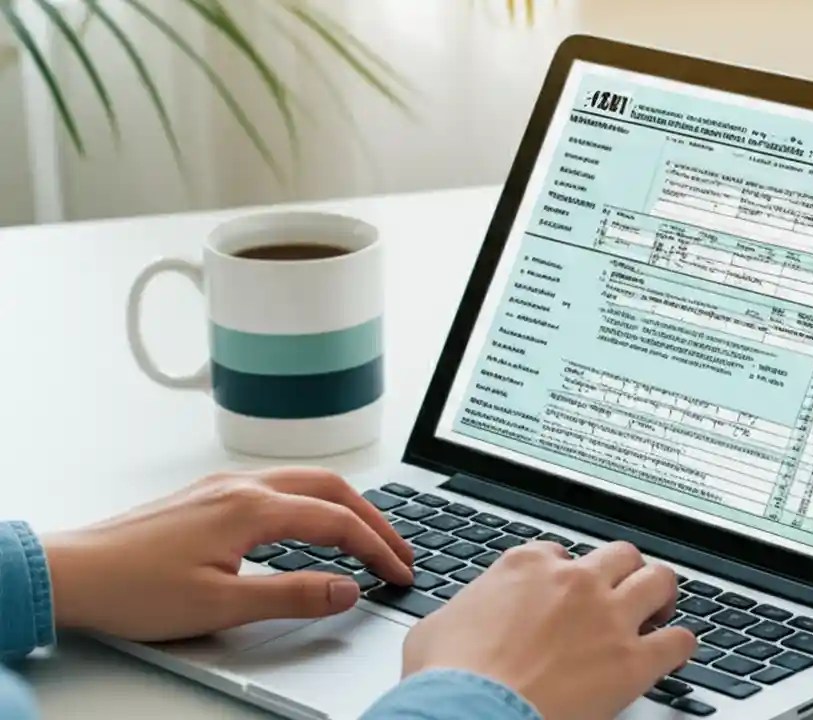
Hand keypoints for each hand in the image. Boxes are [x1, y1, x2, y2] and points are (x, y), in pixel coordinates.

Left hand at [42, 467, 414, 641]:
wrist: (71, 573)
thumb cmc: (134, 589)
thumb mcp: (221, 606)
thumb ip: (293, 595)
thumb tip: (346, 589)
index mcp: (253, 509)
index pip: (338, 522)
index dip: (377, 550)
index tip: (399, 573)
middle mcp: (243, 487)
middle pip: (332, 488)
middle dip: (374, 519)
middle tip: (399, 550)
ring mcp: (223, 486)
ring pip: (305, 481)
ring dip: (345, 505)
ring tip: (367, 536)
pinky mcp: (208, 495)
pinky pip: (279, 486)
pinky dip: (312, 501)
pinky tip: (309, 524)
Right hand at [401, 541, 695, 719]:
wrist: (472, 712)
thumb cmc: (449, 677)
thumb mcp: (438, 626)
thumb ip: (468, 609)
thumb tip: (460, 620)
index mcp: (526, 566)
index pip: (560, 553)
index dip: (564, 574)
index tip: (564, 592)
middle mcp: (574, 581)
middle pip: (619, 556)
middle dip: (622, 573)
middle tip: (621, 592)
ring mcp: (608, 617)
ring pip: (658, 581)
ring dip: (660, 595)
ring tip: (658, 611)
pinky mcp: (632, 660)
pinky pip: (679, 641)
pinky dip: (680, 645)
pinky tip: (673, 652)